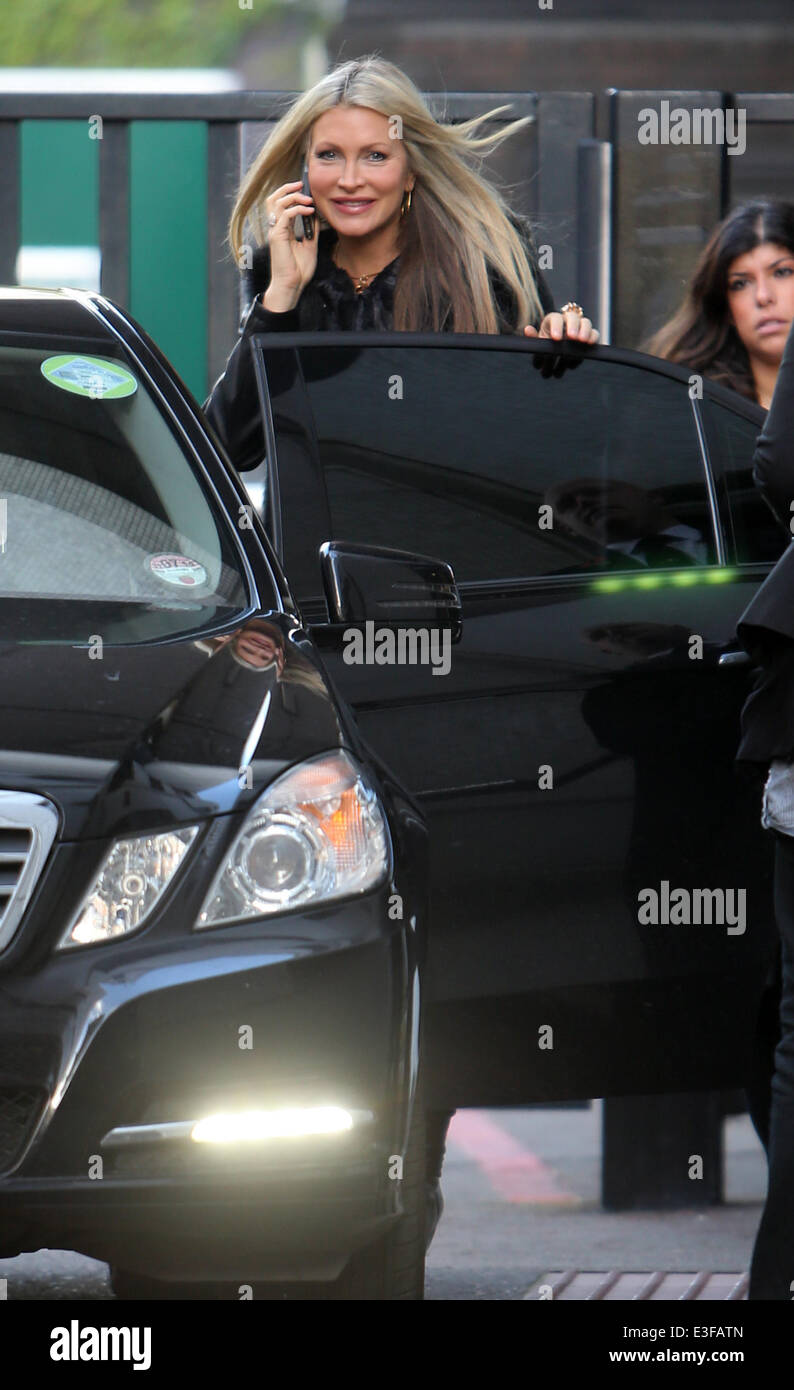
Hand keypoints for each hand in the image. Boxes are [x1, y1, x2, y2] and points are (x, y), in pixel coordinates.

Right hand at [261, 180, 318, 310]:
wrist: (292, 285)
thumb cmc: (299, 270)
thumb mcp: (310, 245)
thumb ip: (312, 230)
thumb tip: (316, 216)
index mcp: (282, 229)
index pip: (281, 204)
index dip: (290, 193)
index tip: (304, 190)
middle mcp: (276, 228)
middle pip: (273, 199)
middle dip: (287, 188)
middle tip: (301, 184)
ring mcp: (275, 231)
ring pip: (277, 203)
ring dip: (294, 197)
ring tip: (309, 201)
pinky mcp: (277, 236)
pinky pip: (285, 215)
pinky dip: (298, 210)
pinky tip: (309, 212)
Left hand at [524, 311, 599, 343]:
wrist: (556, 350)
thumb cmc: (546, 343)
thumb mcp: (538, 342)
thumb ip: (533, 337)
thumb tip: (527, 329)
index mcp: (553, 320)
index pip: (555, 318)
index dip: (556, 327)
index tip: (555, 339)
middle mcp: (568, 320)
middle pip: (572, 317)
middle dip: (572, 326)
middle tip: (572, 337)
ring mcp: (580, 327)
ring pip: (586, 322)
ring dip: (585, 331)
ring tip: (582, 341)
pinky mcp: (589, 335)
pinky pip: (594, 333)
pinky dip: (593, 337)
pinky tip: (590, 344)